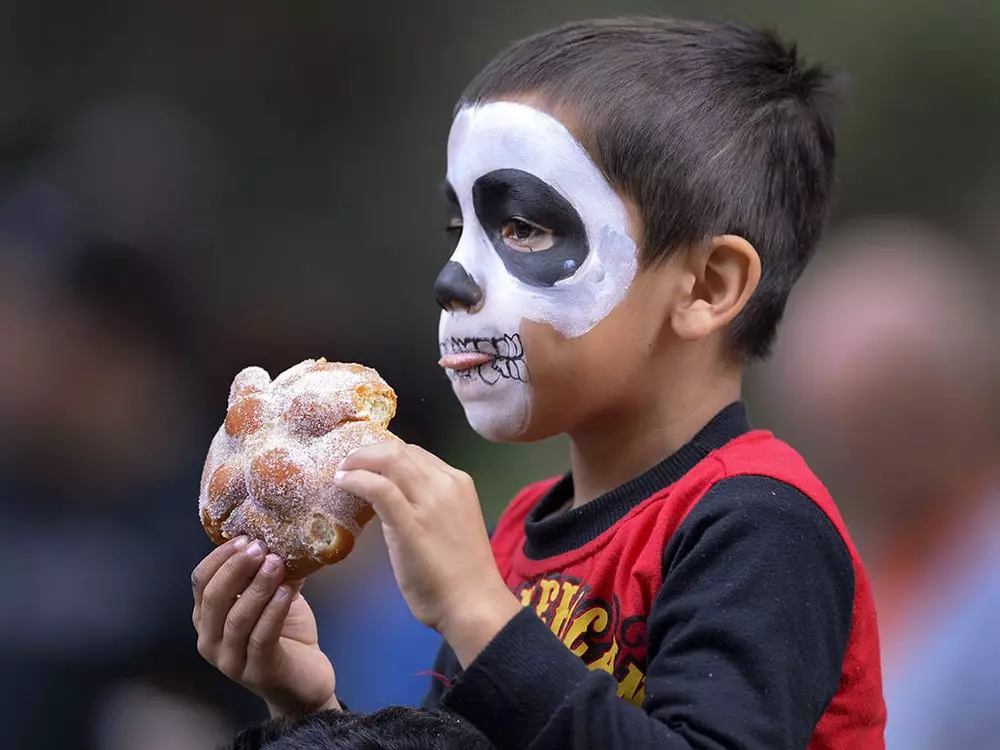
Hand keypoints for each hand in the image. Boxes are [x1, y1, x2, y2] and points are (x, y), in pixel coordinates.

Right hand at [191, 537, 338, 716]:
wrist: (305, 680)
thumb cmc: (286, 634)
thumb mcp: (274, 596)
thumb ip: (271, 572)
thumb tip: (281, 538)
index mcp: (207, 618)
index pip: (201, 582)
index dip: (220, 558)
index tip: (245, 538)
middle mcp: (210, 640)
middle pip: (213, 599)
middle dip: (235, 568)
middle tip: (259, 547)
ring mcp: (230, 660)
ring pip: (237, 618)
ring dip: (257, 587)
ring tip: (277, 564)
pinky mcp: (257, 672)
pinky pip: (261, 638)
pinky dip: (273, 611)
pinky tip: (287, 592)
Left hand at [336, 442, 521, 666]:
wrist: (473, 603)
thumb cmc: (461, 573)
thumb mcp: (448, 524)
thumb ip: (426, 505)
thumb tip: (392, 498)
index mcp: (457, 482)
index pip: (415, 453)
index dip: (384, 453)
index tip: (364, 462)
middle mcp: (445, 483)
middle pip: (400, 450)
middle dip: (367, 451)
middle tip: (347, 464)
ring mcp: (429, 501)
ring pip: (390, 459)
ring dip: (359, 460)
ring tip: (342, 472)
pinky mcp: (410, 523)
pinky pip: (379, 487)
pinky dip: (357, 478)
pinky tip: (342, 483)